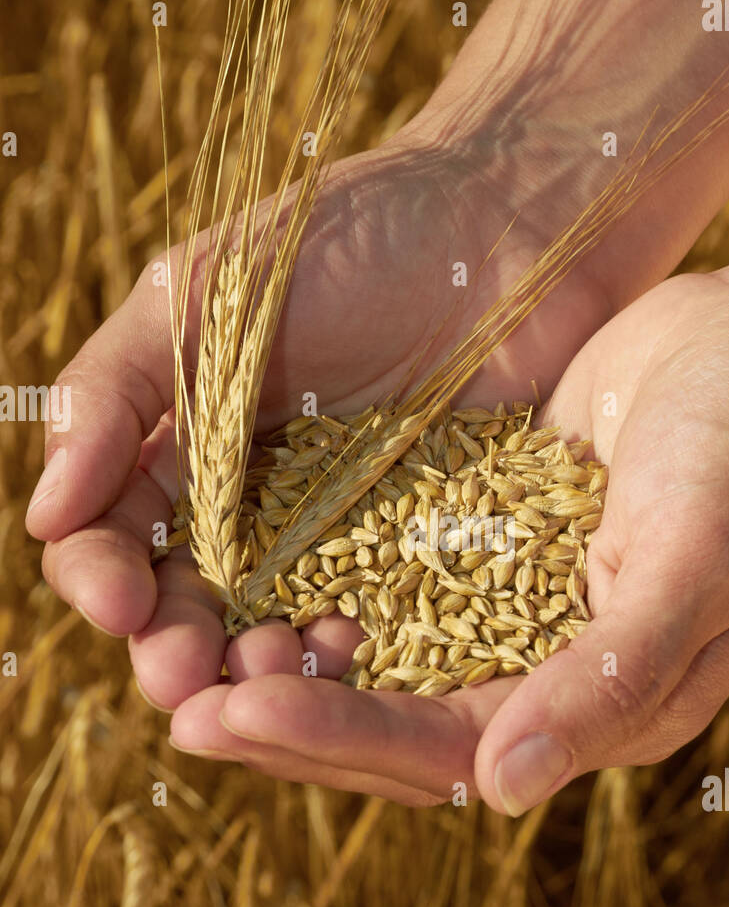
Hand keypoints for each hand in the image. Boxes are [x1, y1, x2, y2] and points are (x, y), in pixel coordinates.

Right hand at [25, 124, 613, 720]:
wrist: (505, 227)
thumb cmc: (349, 241)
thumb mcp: (207, 293)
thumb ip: (116, 391)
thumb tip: (44, 516)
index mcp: (183, 450)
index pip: (112, 539)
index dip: (100, 577)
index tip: (116, 602)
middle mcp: (250, 512)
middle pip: (185, 609)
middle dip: (172, 650)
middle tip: (184, 680)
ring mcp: (336, 542)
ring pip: (272, 633)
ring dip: (255, 672)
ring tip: (266, 676)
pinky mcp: (418, 560)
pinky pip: (374, 625)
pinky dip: (350, 654)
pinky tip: (348, 657)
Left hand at [168, 251, 728, 807]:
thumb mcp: (697, 555)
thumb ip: (610, 676)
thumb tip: (501, 793)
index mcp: (601, 701)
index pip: (447, 748)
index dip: (334, 736)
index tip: (226, 713)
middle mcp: (543, 669)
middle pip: (391, 721)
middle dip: (281, 714)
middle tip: (166, 695)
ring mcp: (510, 605)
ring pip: (373, 658)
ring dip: (280, 658)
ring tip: (176, 645)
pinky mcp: (482, 538)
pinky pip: (382, 577)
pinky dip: (311, 579)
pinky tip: (239, 569)